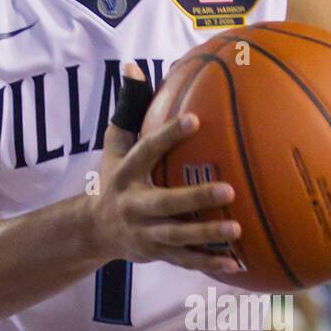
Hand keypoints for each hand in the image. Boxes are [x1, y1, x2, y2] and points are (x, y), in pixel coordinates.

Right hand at [89, 64, 241, 276]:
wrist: (93, 231)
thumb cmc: (114, 180)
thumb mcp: (114, 147)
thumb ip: (128, 110)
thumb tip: (133, 66)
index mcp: (126, 174)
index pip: (146, 151)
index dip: (168, 136)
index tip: (195, 120)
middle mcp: (133, 205)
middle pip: (164, 202)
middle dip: (194, 197)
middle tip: (228, 189)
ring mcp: (144, 233)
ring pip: (177, 236)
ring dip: (206, 235)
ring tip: (237, 228)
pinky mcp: (156, 254)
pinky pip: (185, 260)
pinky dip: (209, 263)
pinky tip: (237, 262)